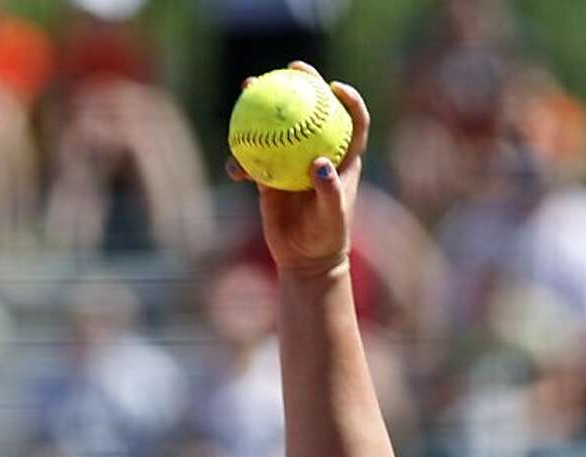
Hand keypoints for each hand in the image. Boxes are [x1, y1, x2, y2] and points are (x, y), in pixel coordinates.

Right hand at [226, 63, 369, 277]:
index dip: (348, 100)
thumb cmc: (327, 239)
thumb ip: (329, 191)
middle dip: (303, 82)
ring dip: (261, 104)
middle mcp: (316, 152)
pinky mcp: (270, 174)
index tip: (335, 86)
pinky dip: (241, 158)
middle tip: (290, 68)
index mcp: (341, 159)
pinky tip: (233, 168)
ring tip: (248, 89)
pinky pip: (252, 156)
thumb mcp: (332, 219)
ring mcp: (291, 160)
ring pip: (276, 124)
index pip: (352, 122)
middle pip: (311, 109)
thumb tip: (319, 163)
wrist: (305, 259)